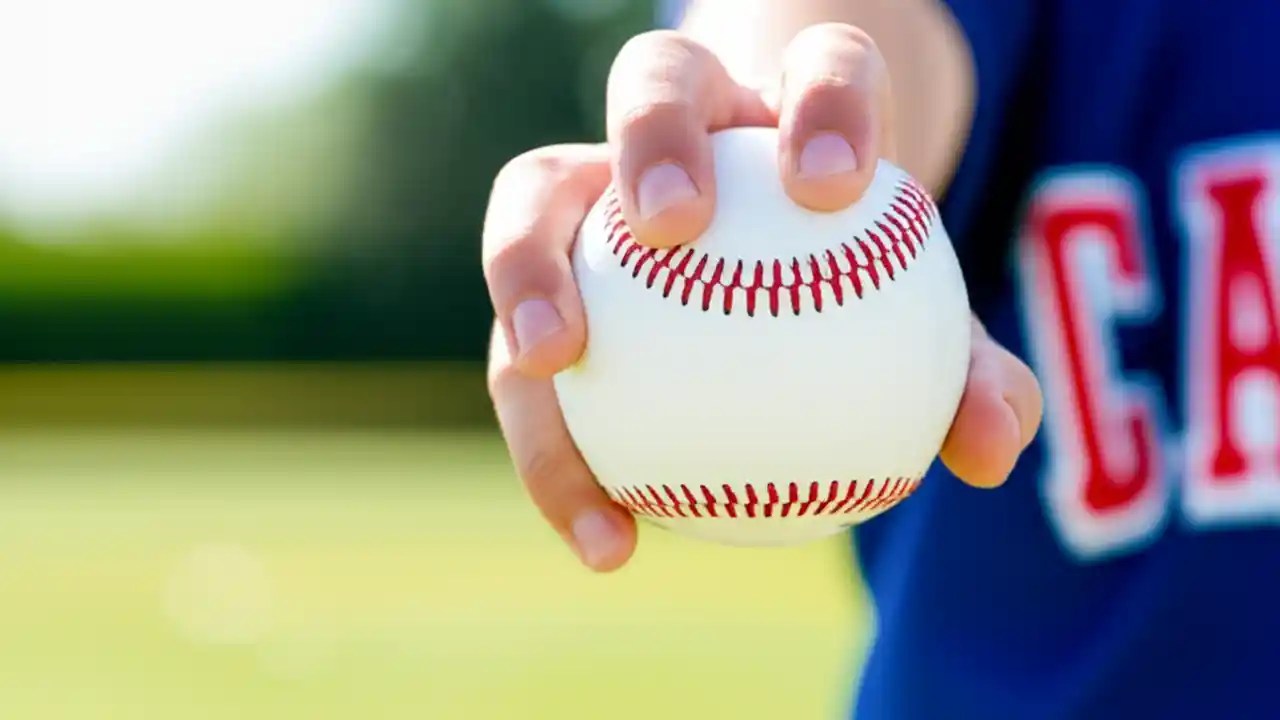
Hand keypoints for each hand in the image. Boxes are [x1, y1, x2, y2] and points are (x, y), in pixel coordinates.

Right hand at [482, 26, 1042, 571]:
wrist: (773, 278)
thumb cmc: (859, 291)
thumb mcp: (925, 329)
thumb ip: (965, 375)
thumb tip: (992, 448)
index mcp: (795, 111)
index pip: (821, 66)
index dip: (824, 104)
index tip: (831, 191)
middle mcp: (690, 124)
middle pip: (654, 78)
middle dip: (653, 136)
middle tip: (670, 230)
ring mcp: (600, 183)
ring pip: (536, 186)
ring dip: (526, 267)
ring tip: (551, 365)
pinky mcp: (546, 267)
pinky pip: (519, 343)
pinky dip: (551, 436)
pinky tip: (604, 531)